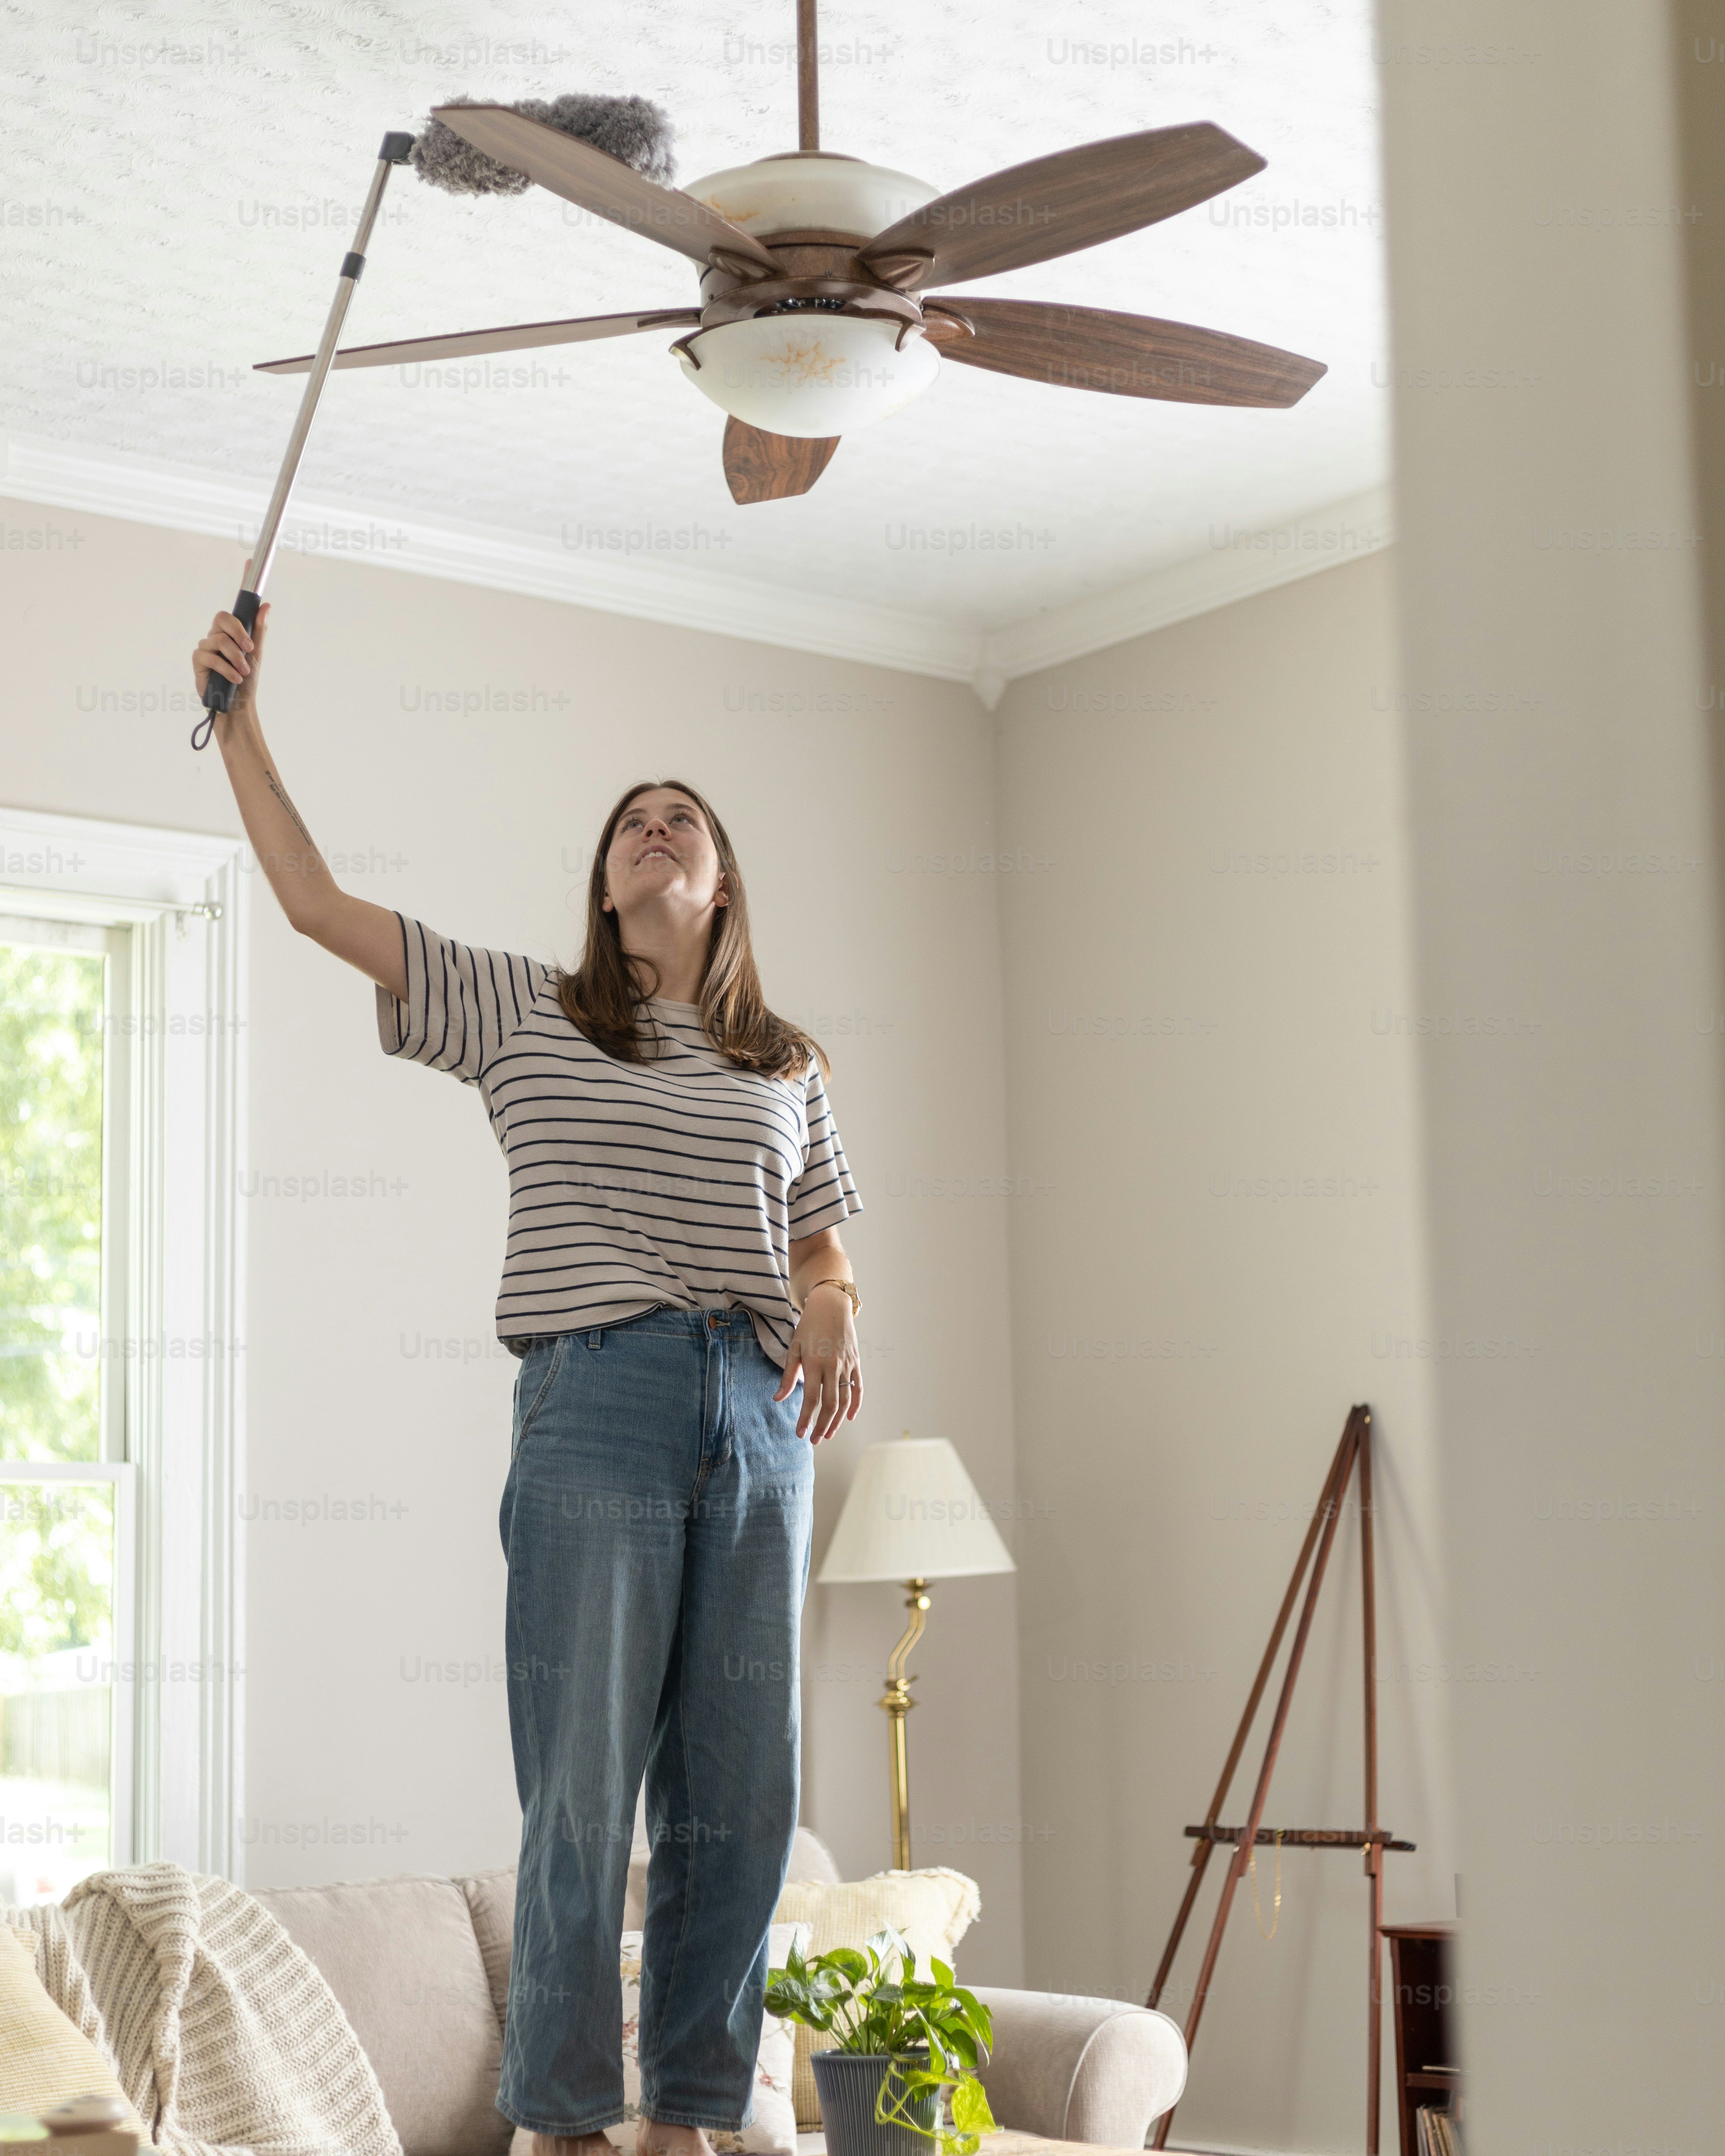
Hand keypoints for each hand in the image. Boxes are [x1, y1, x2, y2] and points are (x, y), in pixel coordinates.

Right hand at [192, 569, 269, 725]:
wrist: (237, 706)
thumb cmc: (247, 681)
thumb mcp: (257, 655)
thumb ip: (259, 630)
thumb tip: (266, 605)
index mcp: (234, 631)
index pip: (236, 604)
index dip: (243, 581)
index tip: (250, 561)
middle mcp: (218, 634)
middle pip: (223, 617)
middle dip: (238, 632)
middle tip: (249, 649)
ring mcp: (207, 646)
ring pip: (218, 639)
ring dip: (235, 657)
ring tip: (243, 672)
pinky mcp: (198, 660)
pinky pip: (209, 655)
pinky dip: (224, 667)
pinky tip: (233, 678)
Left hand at [774, 1285, 862, 1443]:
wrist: (831, 1305)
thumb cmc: (809, 1327)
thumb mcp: (794, 1348)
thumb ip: (788, 1376)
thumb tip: (778, 1399)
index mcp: (814, 1363)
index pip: (811, 1399)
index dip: (806, 1419)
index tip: (800, 1434)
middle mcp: (833, 1366)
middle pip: (830, 1404)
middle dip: (822, 1426)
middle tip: (815, 1441)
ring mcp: (847, 1365)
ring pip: (845, 1400)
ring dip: (837, 1420)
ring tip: (829, 1434)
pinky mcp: (856, 1362)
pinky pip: (858, 1387)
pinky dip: (856, 1404)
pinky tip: (849, 1418)